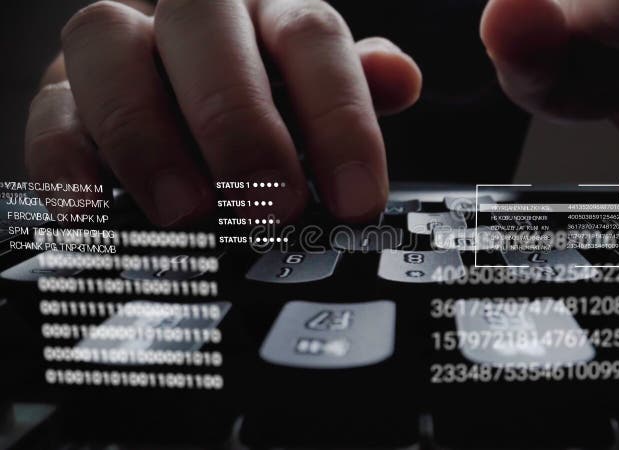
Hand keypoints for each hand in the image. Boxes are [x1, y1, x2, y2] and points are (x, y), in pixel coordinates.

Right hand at [25, 0, 420, 225]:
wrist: (177, 79)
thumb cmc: (261, 93)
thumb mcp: (314, 91)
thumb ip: (354, 86)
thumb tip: (399, 77)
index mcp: (267, 10)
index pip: (310, 37)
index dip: (339, 120)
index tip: (355, 201)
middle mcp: (193, 13)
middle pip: (205, 30)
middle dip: (240, 123)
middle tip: (271, 206)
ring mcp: (122, 43)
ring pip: (109, 49)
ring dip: (148, 137)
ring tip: (186, 214)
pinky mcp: (64, 89)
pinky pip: (48, 110)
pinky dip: (65, 162)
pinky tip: (91, 214)